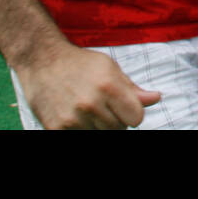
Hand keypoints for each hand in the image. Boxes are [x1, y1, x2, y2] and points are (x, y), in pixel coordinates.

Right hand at [17, 42, 161, 129]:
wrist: (41, 61)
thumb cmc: (80, 64)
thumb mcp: (109, 68)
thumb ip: (132, 88)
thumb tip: (156, 98)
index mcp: (108, 86)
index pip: (136, 118)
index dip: (132, 113)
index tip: (123, 106)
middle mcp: (91, 103)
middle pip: (118, 129)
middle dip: (115, 119)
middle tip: (101, 104)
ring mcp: (73, 118)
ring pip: (100, 135)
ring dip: (97, 126)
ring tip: (87, 108)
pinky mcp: (56, 128)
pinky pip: (80, 137)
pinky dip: (81, 129)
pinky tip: (75, 116)